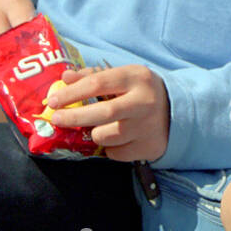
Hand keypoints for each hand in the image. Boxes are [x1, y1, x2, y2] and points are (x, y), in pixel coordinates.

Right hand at [0, 0, 35, 67]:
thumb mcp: (21, 3)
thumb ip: (31, 24)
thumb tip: (42, 54)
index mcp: (12, 0)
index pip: (26, 29)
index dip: (31, 46)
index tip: (34, 55)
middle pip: (2, 43)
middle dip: (12, 57)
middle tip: (18, 65)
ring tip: (2, 64)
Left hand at [44, 64, 170, 162]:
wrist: (177, 113)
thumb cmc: (140, 92)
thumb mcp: (122, 77)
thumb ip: (93, 76)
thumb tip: (65, 79)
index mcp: (136, 77)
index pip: (97, 84)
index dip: (71, 94)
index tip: (54, 101)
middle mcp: (144, 102)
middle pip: (101, 113)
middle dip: (73, 117)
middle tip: (58, 119)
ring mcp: (147, 126)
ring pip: (105, 137)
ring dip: (95, 134)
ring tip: (100, 128)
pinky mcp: (148, 147)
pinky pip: (115, 153)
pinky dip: (110, 148)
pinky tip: (117, 139)